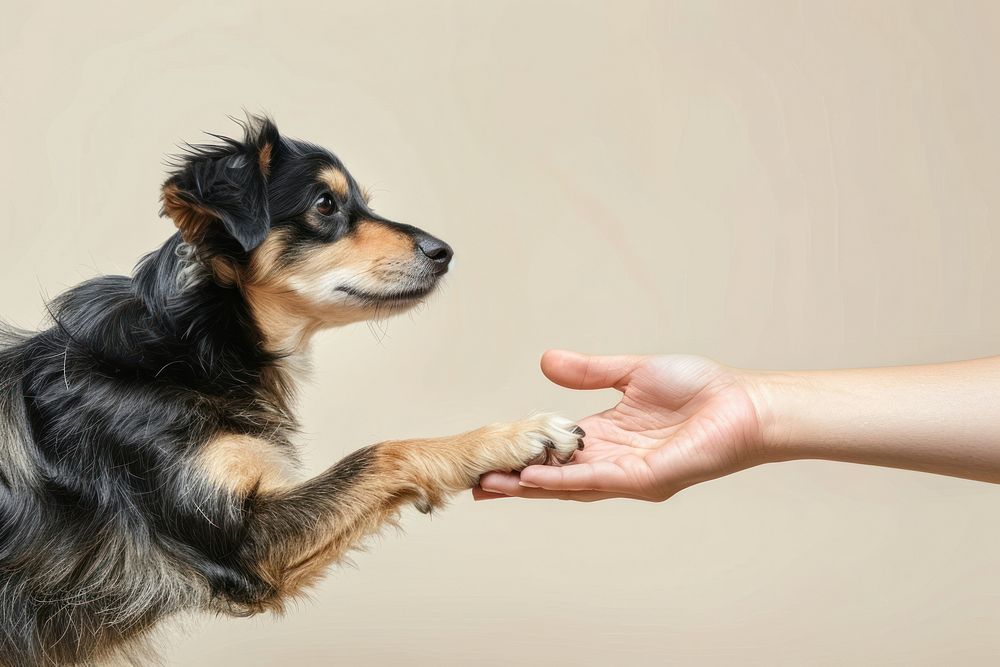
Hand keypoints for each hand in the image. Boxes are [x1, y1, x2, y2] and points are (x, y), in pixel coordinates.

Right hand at [474, 350, 767, 501]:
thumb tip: (546, 362)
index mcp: (608, 436)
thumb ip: (589, 371)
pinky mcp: (647, 478)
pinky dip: (566, 480)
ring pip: (570, 483)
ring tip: (491, 486)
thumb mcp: (631, 372)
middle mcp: (614, 461)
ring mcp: (629, 474)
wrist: (745, 403)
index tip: (487, 455)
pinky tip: (536, 478)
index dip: (522, 453)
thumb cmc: (700, 389)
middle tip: (474, 483)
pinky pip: (599, 480)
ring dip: (531, 485)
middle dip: (515, 480)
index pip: (555, 450)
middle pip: (555, 475)